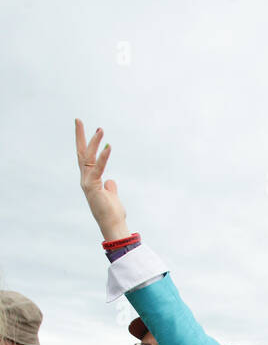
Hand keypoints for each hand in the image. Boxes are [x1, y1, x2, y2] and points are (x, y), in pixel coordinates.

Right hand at [75, 119, 129, 240]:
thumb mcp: (111, 195)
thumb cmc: (112, 213)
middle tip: (78, 120)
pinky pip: (98, 168)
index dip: (85, 143)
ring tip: (100, 129)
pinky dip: (103, 157)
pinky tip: (108, 146)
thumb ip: (109, 186)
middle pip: (82, 153)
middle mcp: (85, 179)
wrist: (112, 225)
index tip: (84, 128)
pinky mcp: (93, 186)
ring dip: (94, 143)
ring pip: (89, 158)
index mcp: (89, 180)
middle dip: (80, 136)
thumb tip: (110, 180)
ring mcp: (87, 183)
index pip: (85, 158)